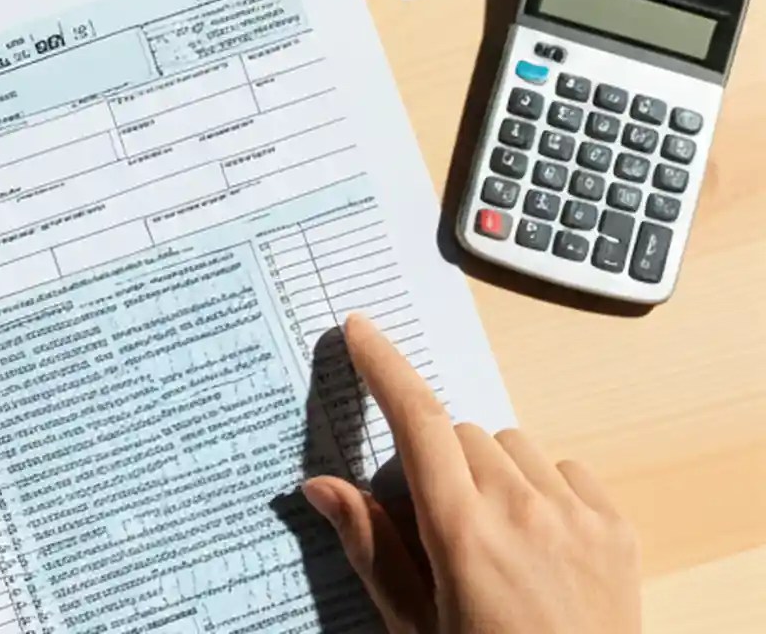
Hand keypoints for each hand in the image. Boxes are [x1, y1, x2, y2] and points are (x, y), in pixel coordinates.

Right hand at [304, 315, 640, 633]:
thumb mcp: (413, 624)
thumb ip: (370, 546)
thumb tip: (320, 486)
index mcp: (461, 532)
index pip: (415, 421)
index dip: (384, 367)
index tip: (360, 330)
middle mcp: (521, 508)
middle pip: (458, 434)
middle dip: (437, 462)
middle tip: (437, 525)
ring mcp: (575, 513)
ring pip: (508, 445)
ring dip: (489, 472)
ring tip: (493, 537)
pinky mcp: (614, 523)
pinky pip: (561, 468)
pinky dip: (539, 489)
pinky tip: (536, 541)